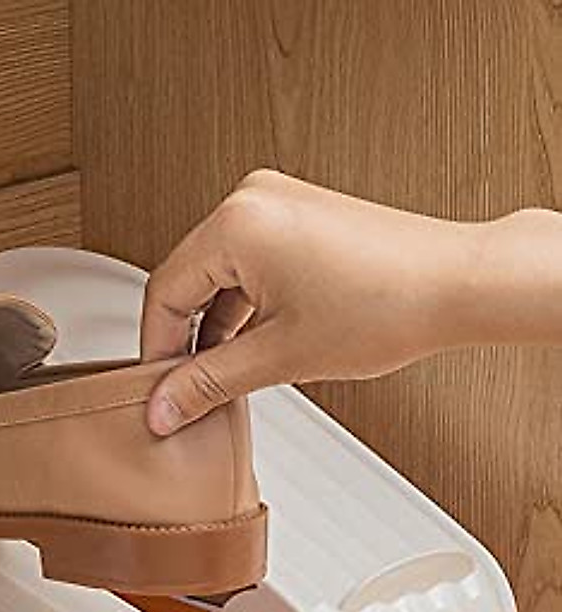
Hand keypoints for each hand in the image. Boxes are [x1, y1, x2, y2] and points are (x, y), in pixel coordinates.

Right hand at [142, 169, 486, 433]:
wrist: (460, 284)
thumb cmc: (391, 304)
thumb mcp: (279, 356)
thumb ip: (208, 384)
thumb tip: (164, 408)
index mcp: (237, 223)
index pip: (164, 294)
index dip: (156, 352)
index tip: (157, 393)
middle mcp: (250, 200)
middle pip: (185, 281)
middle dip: (183, 341)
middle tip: (184, 391)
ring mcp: (275, 203)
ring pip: (215, 275)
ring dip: (212, 328)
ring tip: (222, 375)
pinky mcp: (296, 216)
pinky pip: (245, 264)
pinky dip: (240, 307)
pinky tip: (248, 347)